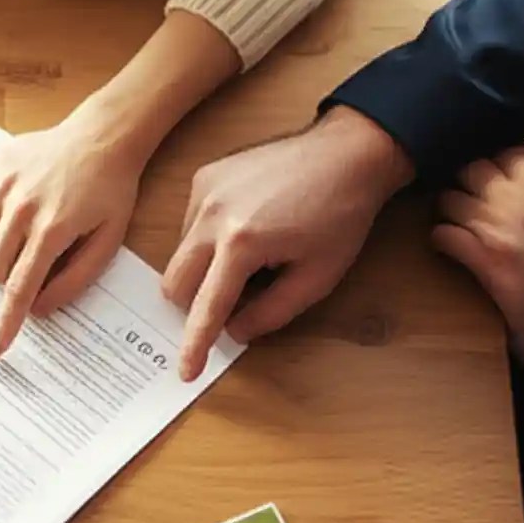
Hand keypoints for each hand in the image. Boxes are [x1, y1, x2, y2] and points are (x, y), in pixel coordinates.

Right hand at [0, 119, 142, 355]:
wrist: (102, 136)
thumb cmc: (110, 192)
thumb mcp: (108, 241)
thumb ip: (75, 279)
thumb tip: (40, 310)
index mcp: (53, 229)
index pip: (20, 288)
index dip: (6, 322)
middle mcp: (21, 207)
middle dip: (5, 275)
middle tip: (31, 257)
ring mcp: (2, 184)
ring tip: (16, 233)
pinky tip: (5, 211)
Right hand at [163, 106, 414, 380]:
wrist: (347, 151)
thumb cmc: (341, 214)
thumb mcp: (317, 277)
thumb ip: (272, 312)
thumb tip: (235, 331)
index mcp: (241, 242)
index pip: (207, 307)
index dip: (195, 344)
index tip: (185, 370)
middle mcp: (211, 215)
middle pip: (176, 282)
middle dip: (193, 305)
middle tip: (228, 306)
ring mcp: (203, 191)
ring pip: (180, 253)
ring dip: (203, 270)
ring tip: (249, 258)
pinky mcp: (205, 176)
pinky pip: (189, 224)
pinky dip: (206, 240)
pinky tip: (244, 228)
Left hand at [434, 146, 523, 333]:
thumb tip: (501, 161)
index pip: (506, 151)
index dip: (487, 156)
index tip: (479, 168)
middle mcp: (514, 200)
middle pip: (470, 169)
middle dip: (459, 180)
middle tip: (458, 195)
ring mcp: (494, 227)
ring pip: (448, 200)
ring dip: (445, 211)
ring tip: (452, 222)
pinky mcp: (478, 254)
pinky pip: (441, 234)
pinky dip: (439, 239)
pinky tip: (446, 244)